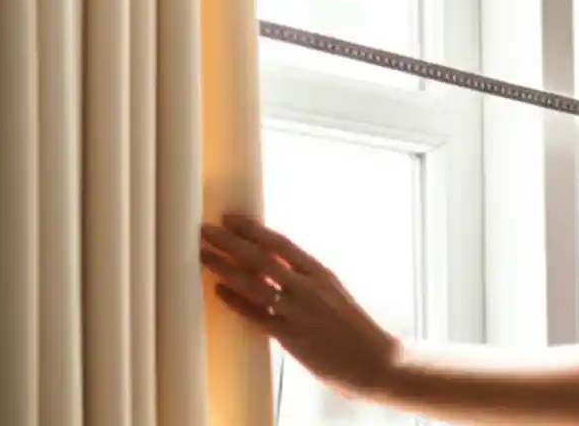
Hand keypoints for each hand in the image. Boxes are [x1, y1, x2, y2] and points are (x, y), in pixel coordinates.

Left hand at [200, 214, 399, 397]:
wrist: (374, 360)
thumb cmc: (353, 328)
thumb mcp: (333, 292)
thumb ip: (306, 280)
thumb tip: (275, 267)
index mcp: (321, 273)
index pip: (281, 243)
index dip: (253, 229)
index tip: (231, 217)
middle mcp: (308, 287)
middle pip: (261, 258)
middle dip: (230, 242)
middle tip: (206, 230)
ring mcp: (298, 311)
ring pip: (253, 283)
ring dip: (225, 267)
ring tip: (204, 255)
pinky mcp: (290, 336)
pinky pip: (256, 314)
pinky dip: (236, 301)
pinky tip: (218, 290)